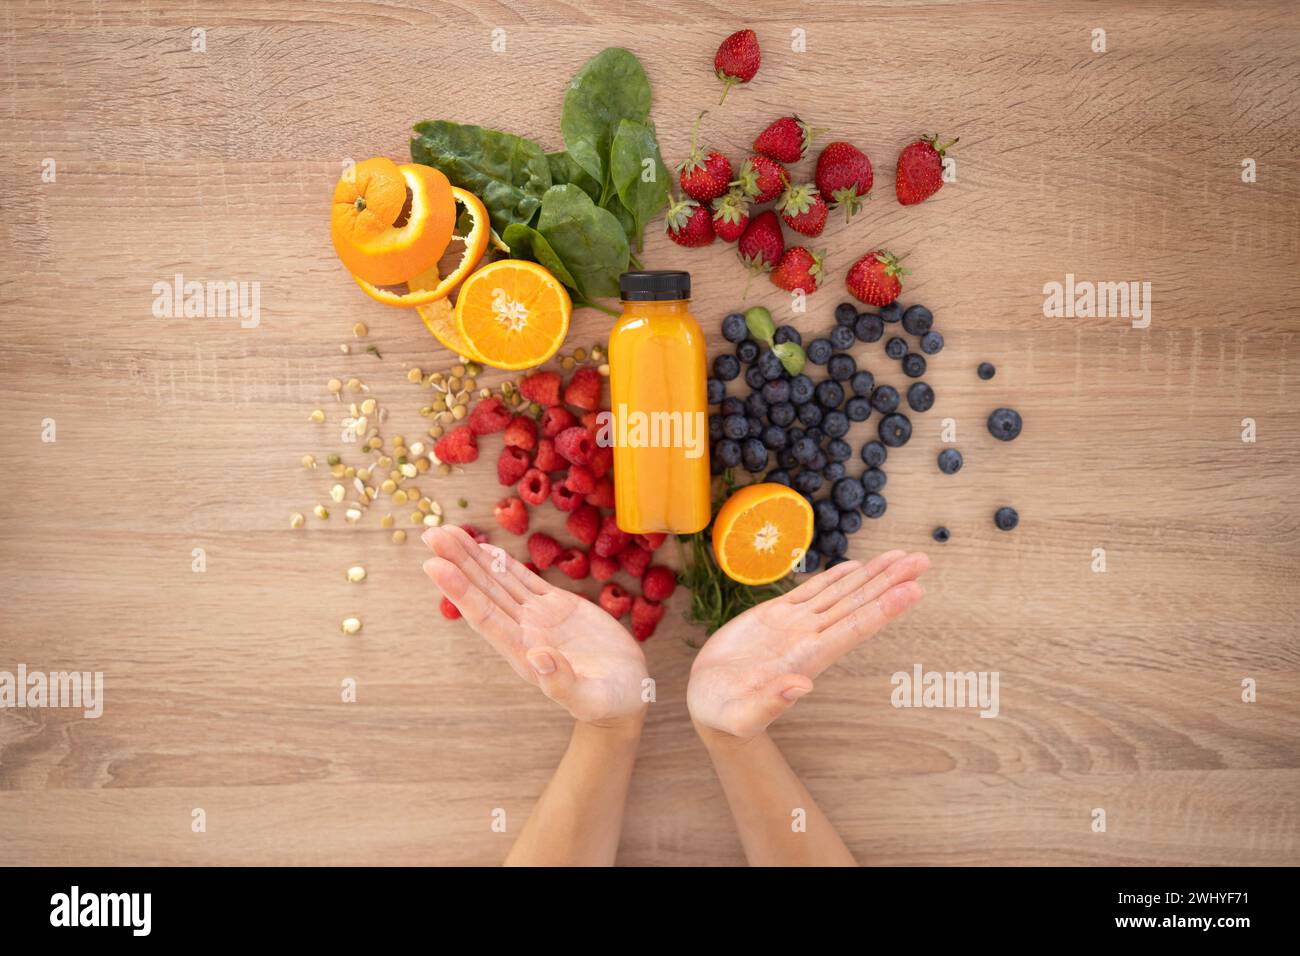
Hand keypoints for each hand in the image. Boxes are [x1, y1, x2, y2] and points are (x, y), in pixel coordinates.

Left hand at [422, 525, 648, 725]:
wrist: (625, 695)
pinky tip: (486, 549)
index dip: (459, 590)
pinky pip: (525, 580)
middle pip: (484, 591)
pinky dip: (505, 564)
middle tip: (431, 534)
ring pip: (499, 581)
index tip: (434, 565)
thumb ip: (563, 683)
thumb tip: (538, 657)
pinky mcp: (557, 606)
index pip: (485, 616)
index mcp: (525, 653)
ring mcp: (538, 617)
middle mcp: (524, 632)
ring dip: (473, 557)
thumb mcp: (591, 698)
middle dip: (457, 562)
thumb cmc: (610, 702)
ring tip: (445, 532)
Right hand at [688, 550, 929, 741]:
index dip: (885, 608)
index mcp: (807, 659)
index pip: (854, 628)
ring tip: (901, 556)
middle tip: (922, 560)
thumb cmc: (723, 714)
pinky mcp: (774, 616)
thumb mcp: (740, 715)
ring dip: (872, 575)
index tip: (914, 590)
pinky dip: (835, 577)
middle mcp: (809, 639)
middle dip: (890, 582)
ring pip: (841, 593)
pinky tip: (855, 566)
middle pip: (858, 604)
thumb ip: (770, 704)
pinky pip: (811, 591)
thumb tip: (800, 688)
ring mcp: (795, 626)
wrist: (709, 704)